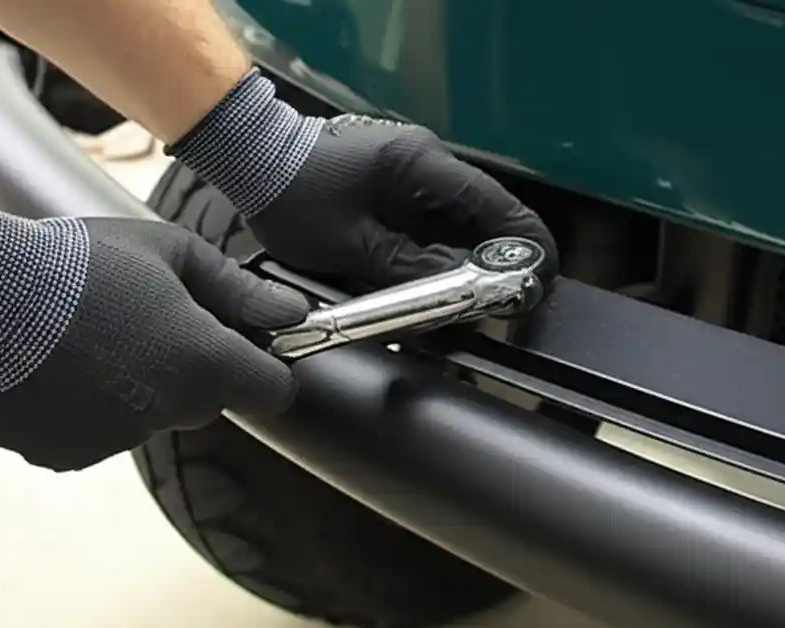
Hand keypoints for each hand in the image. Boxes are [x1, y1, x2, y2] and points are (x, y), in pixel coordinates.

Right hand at [0, 188, 308, 470]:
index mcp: (203, 363)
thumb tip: (295, 314)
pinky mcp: (64, 455)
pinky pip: (94, 436)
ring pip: (148, 419)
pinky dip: (84, 410)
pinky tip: (57, 366)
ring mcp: (112, 440)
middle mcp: (166, 412)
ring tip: (88, 338)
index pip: (273, 392)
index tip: (247, 349)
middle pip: (206, 404)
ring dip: (134, 389)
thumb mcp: (172, 253)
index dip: (267, 369)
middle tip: (145, 323)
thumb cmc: (80, 259)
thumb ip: (241, 291)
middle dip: (192, 371)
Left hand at [168, 70, 556, 292]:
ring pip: (460, 228)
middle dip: (495, 267)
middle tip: (495, 312)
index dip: (525, 250)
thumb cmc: (293, 197)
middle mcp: (429, 165)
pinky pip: (432, 228)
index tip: (535, 287)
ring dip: (465, 266)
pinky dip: (438, 258)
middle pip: (486, 221)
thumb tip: (464, 296)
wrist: (249, 158)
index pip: (498, 208)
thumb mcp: (351, 245)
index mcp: (424, 167)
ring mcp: (413, 176)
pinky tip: (430, 290)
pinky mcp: (396, 189)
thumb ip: (411, 271)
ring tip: (462, 309)